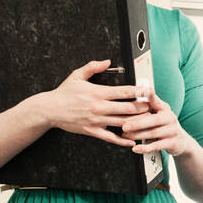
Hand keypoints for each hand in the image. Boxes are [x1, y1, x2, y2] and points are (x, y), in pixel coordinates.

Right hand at [34, 58, 149, 146]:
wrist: (49, 109)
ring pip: (122, 122)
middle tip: (153, 106)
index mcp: (98, 93)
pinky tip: (132, 140)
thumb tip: (107, 61)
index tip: (148, 91)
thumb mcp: (77, 75)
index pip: (123, 91)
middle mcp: (99, 107)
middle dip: (142, 107)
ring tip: (148, 121)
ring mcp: (96, 120)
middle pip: (127, 108)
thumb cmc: (64, 93)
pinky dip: (122, 140)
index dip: (138, 91)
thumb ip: (93, 67)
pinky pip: (110, 138)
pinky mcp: (92, 131)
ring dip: (137, 122)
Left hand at [122, 88, 190, 156]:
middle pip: (154, 120)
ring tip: (126, 135)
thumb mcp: (159, 112)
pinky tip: (136, 148)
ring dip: (138, 135)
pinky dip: (145, 148)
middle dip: (138, 123)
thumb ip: (150, 104)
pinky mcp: (172, 143)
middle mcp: (170, 118)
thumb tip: (139, 90)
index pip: (157, 101)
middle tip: (124, 126)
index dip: (152, 96)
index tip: (146, 90)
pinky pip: (157, 146)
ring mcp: (172, 131)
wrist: (180, 141)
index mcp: (165, 108)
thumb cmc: (164, 125)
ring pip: (154, 133)